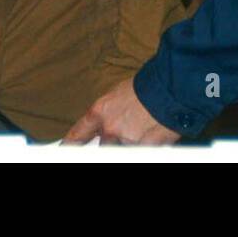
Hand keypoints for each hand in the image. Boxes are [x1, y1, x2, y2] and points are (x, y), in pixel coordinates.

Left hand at [64, 77, 181, 144]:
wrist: (171, 86)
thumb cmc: (146, 86)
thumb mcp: (118, 94)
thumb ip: (108, 113)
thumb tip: (105, 125)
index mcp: (100, 112)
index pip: (78, 134)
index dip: (70, 144)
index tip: (66, 149)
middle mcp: (110, 129)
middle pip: (102, 146)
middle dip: (111, 141)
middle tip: (125, 128)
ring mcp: (128, 141)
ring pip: (123, 149)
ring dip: (131, 141)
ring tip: (145, 125)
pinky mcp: (146, 148)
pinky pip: (142, 150)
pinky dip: (148, 144)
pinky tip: (155, 131)